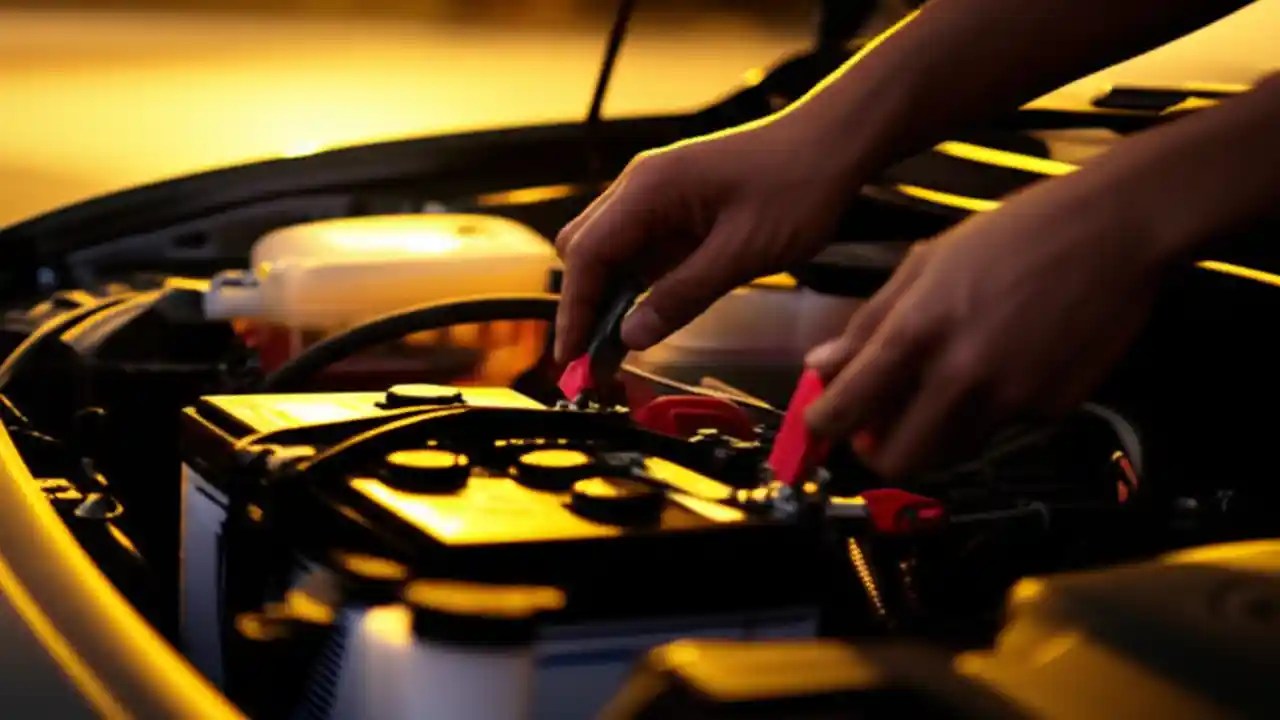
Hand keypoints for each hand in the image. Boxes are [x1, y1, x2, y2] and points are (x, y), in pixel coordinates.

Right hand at [553, 119, 860, 362]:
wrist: (834, 143)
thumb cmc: (798, 185)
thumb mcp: (743, 253)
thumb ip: (682, 295)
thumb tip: (631, 336)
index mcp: (649, 189)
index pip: (588, 256)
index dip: (574, 312)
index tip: (571, 360)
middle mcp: (641, 187)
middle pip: (585, 253)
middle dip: (583, 309)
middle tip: (593, 364)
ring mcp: (656, 196)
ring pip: (609, 254)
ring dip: (608, 302)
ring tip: (613, 355)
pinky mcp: (676, 209)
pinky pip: (641, 252)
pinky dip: (635, 289)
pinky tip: (645, 321)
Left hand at [803, 178, 1171, 478]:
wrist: (1117, 230)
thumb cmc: (1016, 233)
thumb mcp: (928, 262)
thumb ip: (871, 321)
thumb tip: (822, 364)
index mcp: (919, 330)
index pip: (848, 407)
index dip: (822, 427)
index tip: (818, 426)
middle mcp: (962, 374)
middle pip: (898, 459)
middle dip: (878, 451)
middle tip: (876, 429)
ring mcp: (1012, 398)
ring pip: (950, 450)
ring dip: (932, 435)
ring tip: (940, 389)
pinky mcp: (1052, 409)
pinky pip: (1001, 427)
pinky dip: (988, 411)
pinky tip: (1005, 365)